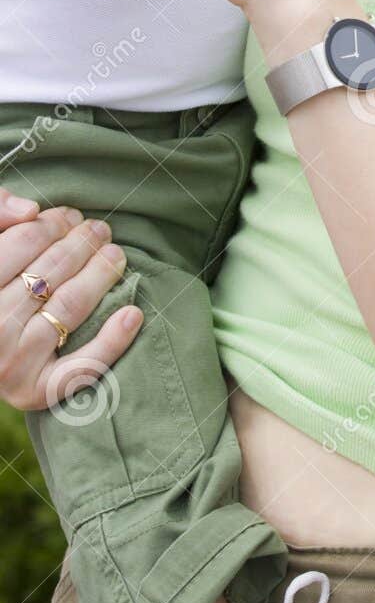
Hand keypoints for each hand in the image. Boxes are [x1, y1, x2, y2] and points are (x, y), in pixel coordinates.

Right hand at [0, 189, 140, 412]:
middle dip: (82, 244)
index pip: (23, 242)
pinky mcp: (36, 392)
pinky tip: (133, 314)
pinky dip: (112, 341)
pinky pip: (80, 367)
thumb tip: (30, 211)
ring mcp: (12, 363)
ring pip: (70, 307)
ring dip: (101, 275)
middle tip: (100, 230)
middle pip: (50, 272)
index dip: (54, 224)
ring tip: (116, 255)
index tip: (70, 218)